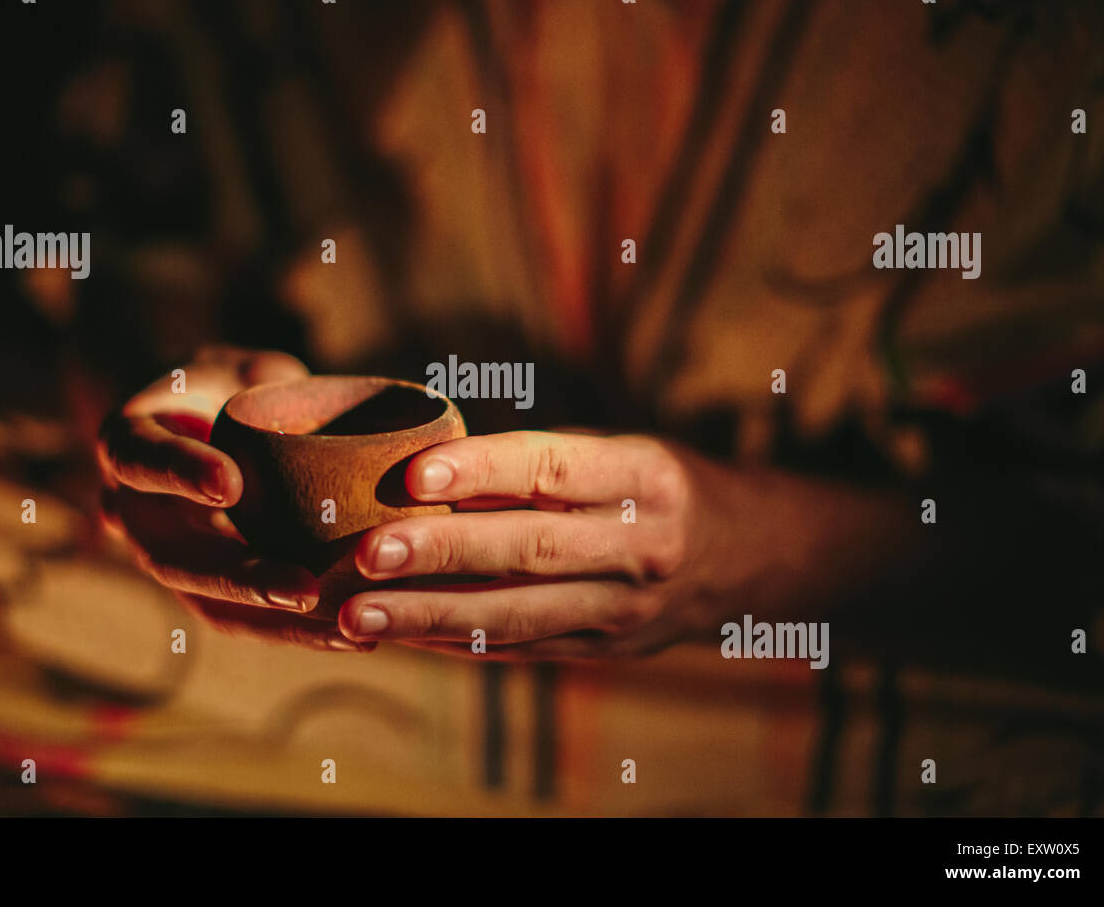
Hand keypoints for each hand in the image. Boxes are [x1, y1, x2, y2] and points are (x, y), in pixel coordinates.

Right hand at [97, 345, 376, 651]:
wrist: (212, 420)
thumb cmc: (233, 385)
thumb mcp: (240, 369)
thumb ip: (267, 382)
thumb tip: (310, 395)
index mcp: (128, 442)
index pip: (140, 458)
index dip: (179, 471)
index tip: (229, 482)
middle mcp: (133, 510)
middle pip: (173, 557)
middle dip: (239, 578)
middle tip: (303, 588)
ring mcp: (167, 557)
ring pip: (205, 603)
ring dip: (273, 621)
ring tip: (341, 628)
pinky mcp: (204, 588)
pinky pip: (241, 620)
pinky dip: (293, 632)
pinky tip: (352, 637)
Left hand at [335, 431, 713, 659]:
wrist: (745, 558)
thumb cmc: (658, 485)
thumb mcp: (618, 451)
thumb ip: (537, 463)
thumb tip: (425, 468)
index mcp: (644, 476)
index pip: (554, 469)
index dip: (483, 470)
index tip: (412, 473)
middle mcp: (639, 546)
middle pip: (530, 550)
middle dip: (442, 552)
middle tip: (365, 553)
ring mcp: (623, 609)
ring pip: (518, 615)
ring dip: (431, 615)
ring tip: (358, 613)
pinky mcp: (604, 651)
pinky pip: (520, 649)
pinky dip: (454, 642)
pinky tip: (397, 633)